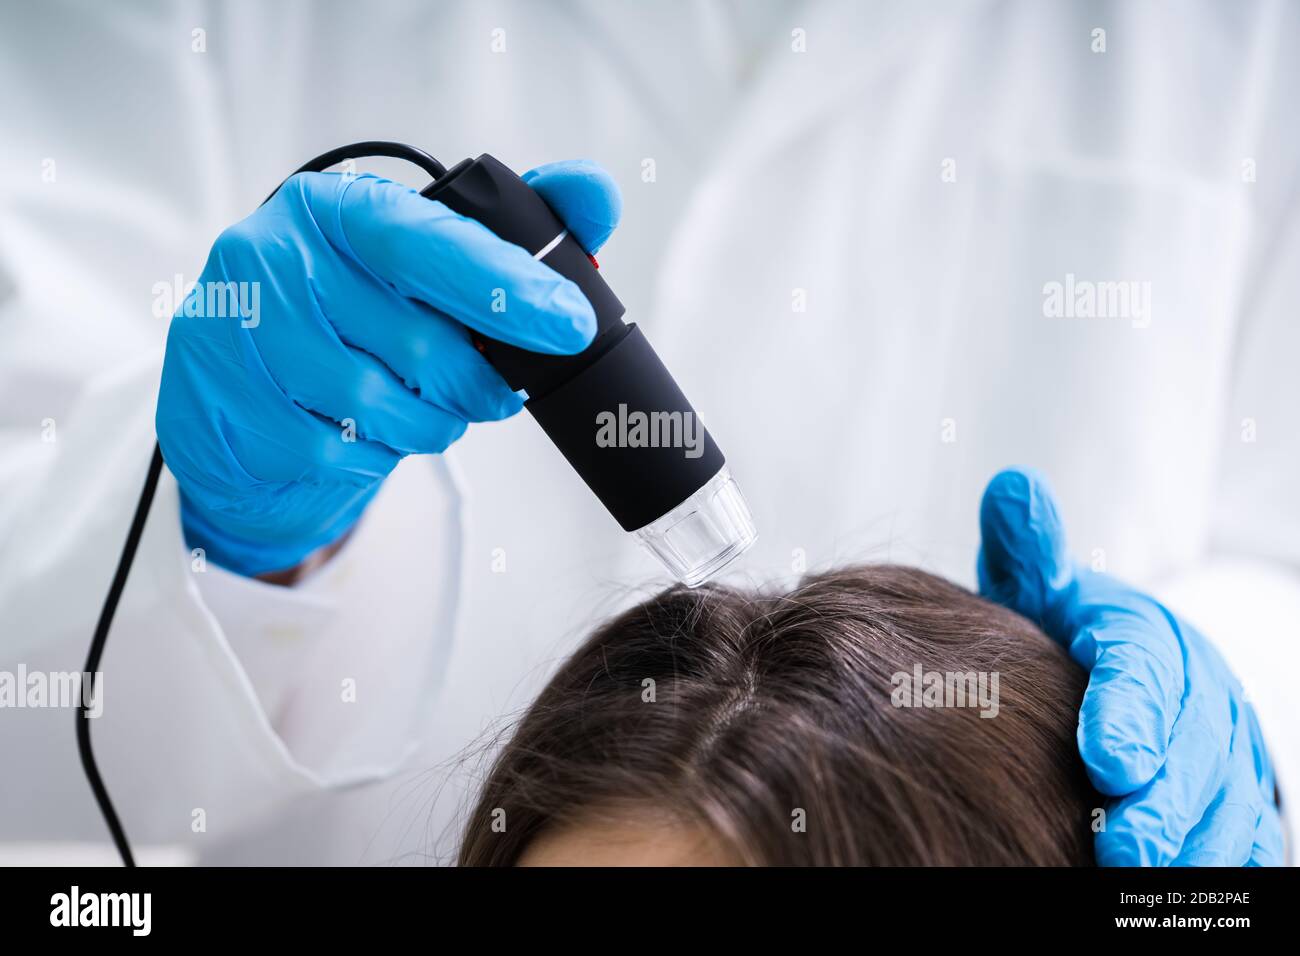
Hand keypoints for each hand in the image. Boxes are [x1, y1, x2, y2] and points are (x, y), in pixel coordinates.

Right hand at [157, 160, 620, 576]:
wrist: (237, 386)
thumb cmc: (348, 315)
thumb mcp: (417, 263)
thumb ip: (508, 232)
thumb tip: (598, 192)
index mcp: (333, 208)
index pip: (432, 244)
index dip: (510, 288)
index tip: (570, 324)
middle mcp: (275, 257)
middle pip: (420, 344)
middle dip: (480, 383)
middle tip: (499, 393)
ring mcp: (243, 335)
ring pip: (385, 408)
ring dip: (429, 424)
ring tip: (425, 409)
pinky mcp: (228, 405)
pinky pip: (342, 453)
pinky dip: (375, 455)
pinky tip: (364, 432)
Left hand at [977, 467, 1282, 865]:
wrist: (1119, 680)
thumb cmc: (1061, 640)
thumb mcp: (1042, 592)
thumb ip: (1030, 553)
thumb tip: (1012, 486)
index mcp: (1150, 637)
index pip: (1146, 669)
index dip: (1130, 715)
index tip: (1105, 761)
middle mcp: (1202, 694)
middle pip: (1196, 750)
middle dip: (1165, 804)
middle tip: (1123, 852)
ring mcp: (1231, 752)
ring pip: (1232, 806)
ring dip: (1196, 851)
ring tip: (1147, 890)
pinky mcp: (1243, 802)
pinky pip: (1247, 841)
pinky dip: (1222, 871)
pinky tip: (1180, 902)